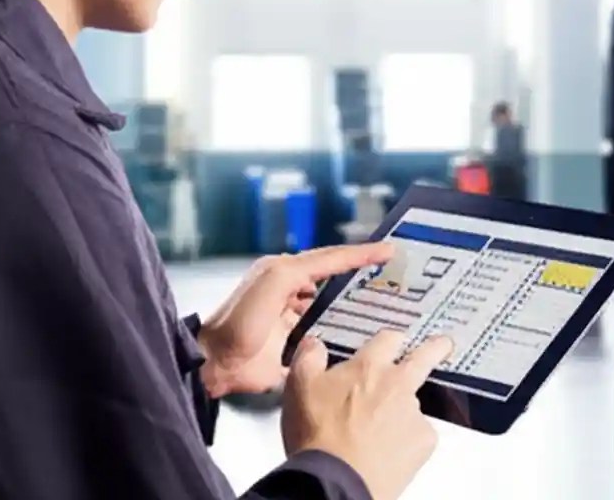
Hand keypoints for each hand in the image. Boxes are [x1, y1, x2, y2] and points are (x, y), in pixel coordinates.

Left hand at [197, 243, 393, 396]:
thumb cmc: (242, 319)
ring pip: (335, 311)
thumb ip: (309, 268)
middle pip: (335, 282)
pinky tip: (368, 340)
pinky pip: (328, 339)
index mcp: (285, 272)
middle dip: (363, 278)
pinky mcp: (297, 349)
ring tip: (390, 307)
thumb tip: (341, 263)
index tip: (390, 250)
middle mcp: (292, 293)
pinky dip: (347, 336)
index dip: (361, 254)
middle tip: (395, 277)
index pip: (331, 258)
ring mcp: (295, 322)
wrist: (218, 363)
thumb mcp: (276, 279)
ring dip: (359, 309)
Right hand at [283, 331, 453, 499]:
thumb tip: (315, 342)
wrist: (337, 479)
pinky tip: (388, 453)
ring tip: (381, 433)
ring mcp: (414, 411)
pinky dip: (407, 441)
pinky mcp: (424, 439)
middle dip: (436, 348)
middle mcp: (397, 383)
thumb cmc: (316, 435)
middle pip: (426, 357)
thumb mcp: (299, 388)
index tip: (395, 341)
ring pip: (414, 404)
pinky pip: (419, 435)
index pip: (389, 338)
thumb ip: (309, 358)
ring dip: (403, 411)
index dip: (391, 339)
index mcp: (368, 367)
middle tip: (443, 345)